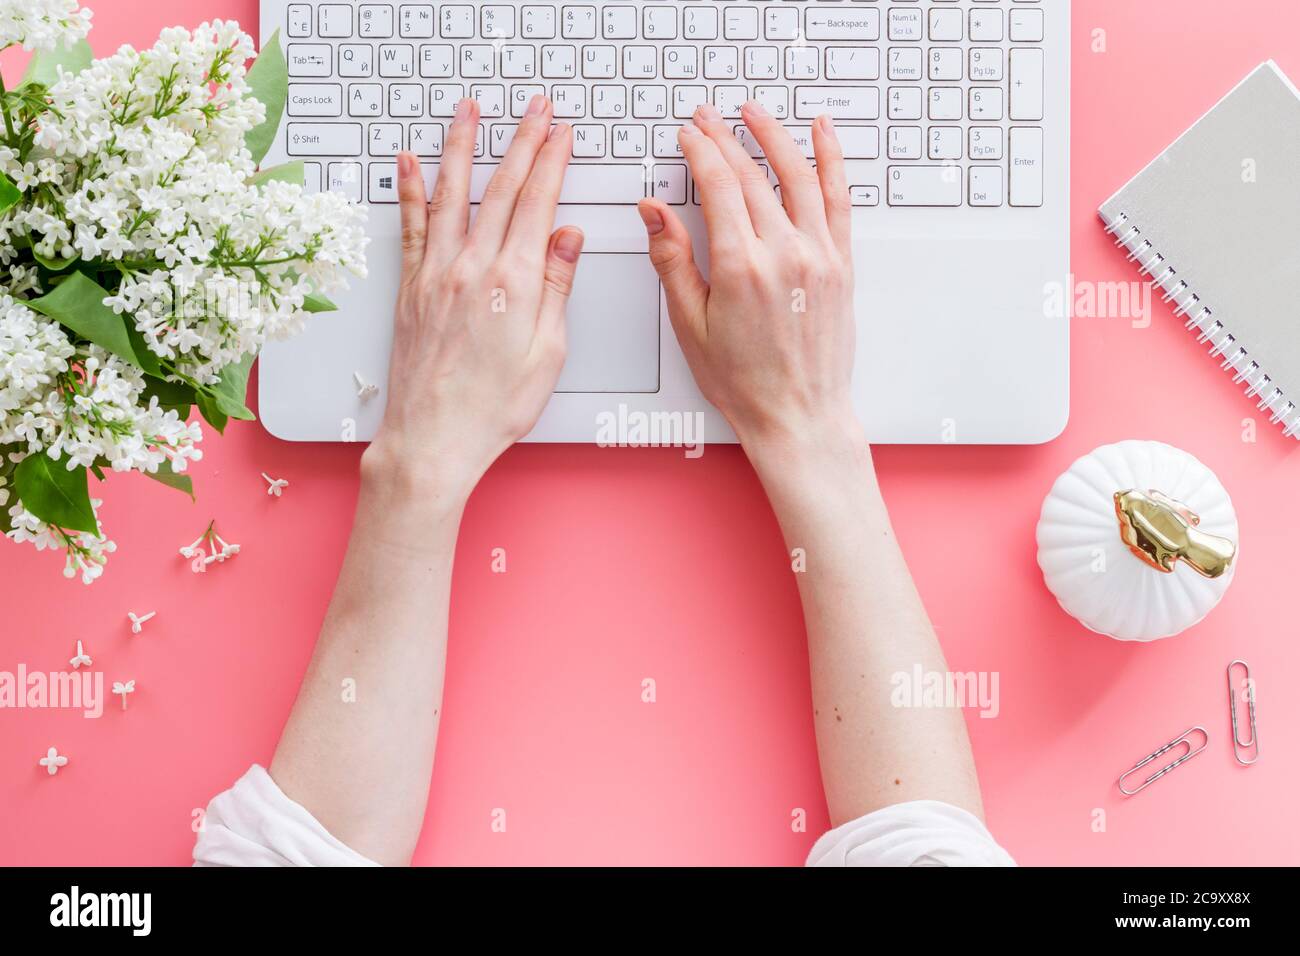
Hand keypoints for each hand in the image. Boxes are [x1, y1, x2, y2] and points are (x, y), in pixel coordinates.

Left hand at [366, 96, 583, 500]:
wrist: (433, 440)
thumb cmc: (492, 409)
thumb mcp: (546, 353)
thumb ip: (556, 288)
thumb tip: (567, 240)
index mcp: (513, 284)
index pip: (538, 205)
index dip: (552, 162)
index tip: (561, 133)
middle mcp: (470, 269)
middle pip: (500, 189)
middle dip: (521, 141)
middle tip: (534, 107)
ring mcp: (436, 275)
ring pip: (451, 194)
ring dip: (462, 147)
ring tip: (469, 110)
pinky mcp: (411, 288)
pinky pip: (410, 226)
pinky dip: (409, 190)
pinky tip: (408, 161)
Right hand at [637, 101, 858, 452]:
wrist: (798, 416)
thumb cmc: (744, 383)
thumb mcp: (691, 324)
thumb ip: (673, 260)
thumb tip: (654, 211)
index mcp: (741, 269)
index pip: (719, 187)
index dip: (700, 152)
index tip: (688, 134)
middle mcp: (785, 256)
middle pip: (752, 177)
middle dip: (725, 139)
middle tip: (708, 118)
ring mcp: (818, 257)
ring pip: (797, 176)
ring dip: (774, 136)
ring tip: (753, 112)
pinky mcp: (840, 265)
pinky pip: (839, 199)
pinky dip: (831, 160)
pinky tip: (822, 133)